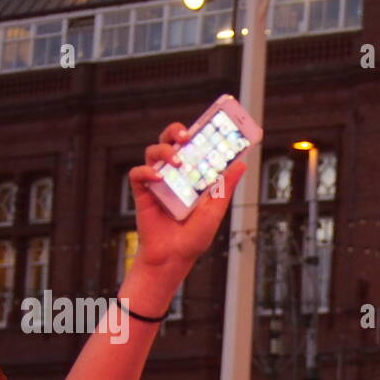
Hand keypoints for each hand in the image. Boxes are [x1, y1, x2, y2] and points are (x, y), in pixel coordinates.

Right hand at [129, 122, 246, 270]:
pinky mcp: (143, 193)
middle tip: (186, 135)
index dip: (198, 132)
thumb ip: (225, 187)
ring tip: (176, 161)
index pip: (194, 146)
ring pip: (153, 152)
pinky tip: (158, 178)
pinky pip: (138, 174)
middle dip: (176, 131)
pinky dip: (146, 172)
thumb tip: (241, 164)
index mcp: (192, 176)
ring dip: (163, 151)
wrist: (173, 257)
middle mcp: (174, 175)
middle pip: (170, 141)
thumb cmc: (194, 237)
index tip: (209, 122)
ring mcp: (157, 182)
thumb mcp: (215, 210)